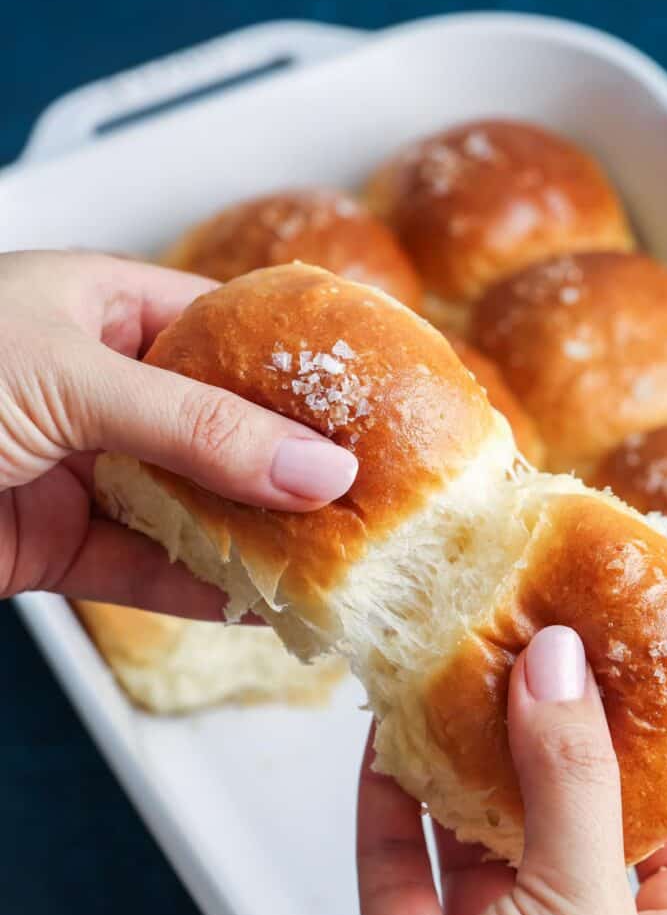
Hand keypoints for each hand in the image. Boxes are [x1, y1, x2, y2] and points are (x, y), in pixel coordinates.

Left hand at [0, 251, 356, 616]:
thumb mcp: (72, 378)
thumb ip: (197, 426)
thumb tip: (316, 467)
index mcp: (98, 310)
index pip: (223, 330)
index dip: (293, 368)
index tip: (363, 405)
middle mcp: (96, 389)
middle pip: (217, 428)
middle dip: (284, 464)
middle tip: (363, 493)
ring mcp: (77, 471)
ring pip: (186, 507)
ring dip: (252, 538)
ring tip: (330, 559)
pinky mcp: (54, 546)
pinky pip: (140, 570)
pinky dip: (195, 592)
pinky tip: (255, 604)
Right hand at [311, 626, 666, 914]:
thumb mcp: (581, 912)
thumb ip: (569, 780)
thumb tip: (560, 667)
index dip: (644, 760)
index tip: (611, 685)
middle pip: (557, 820)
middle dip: (533, 745)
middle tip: (516, 663)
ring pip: (472, 836)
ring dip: (456, 766)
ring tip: (448, 684)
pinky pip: (399, 864)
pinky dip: (389, 803)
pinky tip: (385, 746)